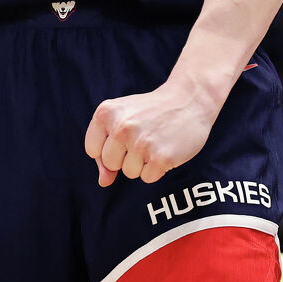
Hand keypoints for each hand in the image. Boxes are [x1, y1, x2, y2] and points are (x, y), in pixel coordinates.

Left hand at [85, 77, 222, 186]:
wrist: (189, 100)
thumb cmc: (152, 112)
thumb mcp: (122, 119)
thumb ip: (106, 149)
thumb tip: (103, 182)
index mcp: (106, 113)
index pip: (93, 150)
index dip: (109, 148)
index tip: (125, 135)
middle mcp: (121, 127)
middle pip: (110, 163)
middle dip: (125, 156)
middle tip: (143, 137)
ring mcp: (141, 143)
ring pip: (129, 172)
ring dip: (143, 163)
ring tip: (156, 141)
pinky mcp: (160, 158)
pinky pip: (147, 178)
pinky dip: (157, 169)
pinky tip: (165, 149)